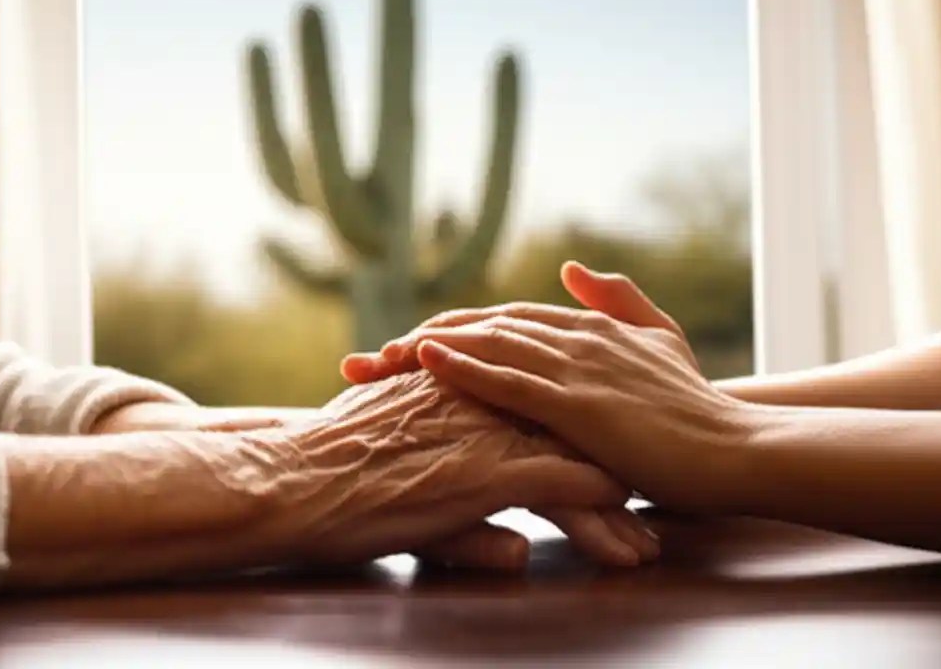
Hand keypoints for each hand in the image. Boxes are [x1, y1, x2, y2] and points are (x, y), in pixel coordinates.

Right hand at [291, 372, 657, 567]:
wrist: (292, 483)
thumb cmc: (334, 481)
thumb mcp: (405, 473)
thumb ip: (467, 506)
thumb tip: (520, 554)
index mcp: (465, 385)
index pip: (543, 404)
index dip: (583, 440)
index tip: (615, 472)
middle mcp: (487, 399)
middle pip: (573, 430)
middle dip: (613, 471)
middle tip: (649, 506)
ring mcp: (491, 434)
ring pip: (579, 461)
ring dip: (619, 508)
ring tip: (646, 547)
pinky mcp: (486, 473)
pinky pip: (562, 489)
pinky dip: (599, 516)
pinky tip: (625, 541)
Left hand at [341, 261, 692, 381]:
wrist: (737, 451)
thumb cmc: (696, 411)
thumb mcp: (661, 343)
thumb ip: (620, 300)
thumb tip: (573, 268)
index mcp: (588, 327)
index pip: (499, 320)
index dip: (446, 329)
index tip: (397, 349)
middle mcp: (576, 337)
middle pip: (478, 328)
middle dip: (413, 342)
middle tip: (360, 361)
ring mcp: (578, 368)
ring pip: (487, 346)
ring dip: (422, 352)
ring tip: (371, 362)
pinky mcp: (582, 406)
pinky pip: (511, 381)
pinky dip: (464, 367)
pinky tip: (424, 364)